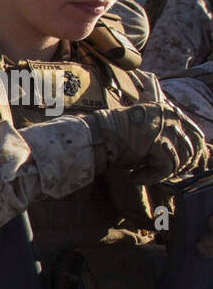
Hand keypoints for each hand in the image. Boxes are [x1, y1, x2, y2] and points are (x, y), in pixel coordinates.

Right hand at [84, 101, 207, 183]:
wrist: (94, 139)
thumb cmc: (113, 140)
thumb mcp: (142, 136)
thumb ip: (161, 141)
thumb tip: (180, 160)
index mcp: (167, 111)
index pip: (194, 135)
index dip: (188, 155)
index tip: (173, 168)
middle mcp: (170, 115)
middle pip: (191, 148)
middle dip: (177, 166)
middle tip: (155, 174)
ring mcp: (165, 127)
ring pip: (179, 159)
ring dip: (161, 172)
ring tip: (140, 175)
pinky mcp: (158, 141)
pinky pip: (166, 167)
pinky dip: (151, 177)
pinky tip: (134, 177)